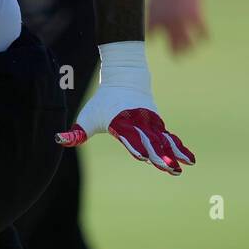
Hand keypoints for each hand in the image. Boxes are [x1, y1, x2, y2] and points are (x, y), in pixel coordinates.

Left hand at [56, 40, 194, 175]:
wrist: (126, 78)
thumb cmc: (103, 102)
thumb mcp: (88, 116)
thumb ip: (76, 131)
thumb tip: (59, 140)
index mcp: (121, 122)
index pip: (130, 136)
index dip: (136, 145)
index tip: (144, 157)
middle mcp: (139, 122)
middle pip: (150, 141)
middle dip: (159, 155)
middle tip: (168, 169)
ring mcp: (151, 123)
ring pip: (163, 141)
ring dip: (172, 155)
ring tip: (180, 170)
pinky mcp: (158, 124)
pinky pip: (170, 138)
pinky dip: (179, 148)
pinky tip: (189, 161)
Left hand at [147, 0, 206, 53]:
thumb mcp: (152, 4)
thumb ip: (153, 21)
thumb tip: (152, 37)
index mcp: (155, 20)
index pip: (152, 38)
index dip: (156, 41)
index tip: (161, 43)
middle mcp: (167, 23)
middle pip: (172, 44)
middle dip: (175, 53)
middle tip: (178, 58)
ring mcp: (182, 19)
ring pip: (187, 41)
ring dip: (190, 48)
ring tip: (191, 51)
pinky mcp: (195, 14)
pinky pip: (201, 31)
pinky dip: (204, 36)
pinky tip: (206, 40)